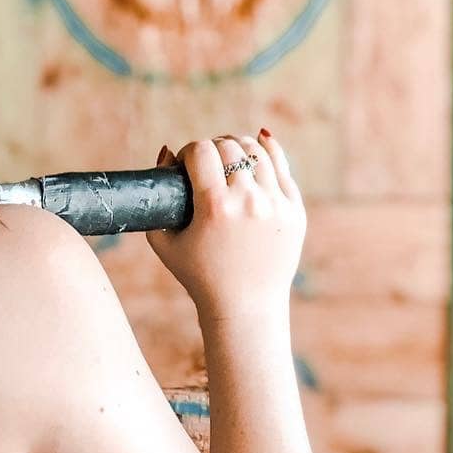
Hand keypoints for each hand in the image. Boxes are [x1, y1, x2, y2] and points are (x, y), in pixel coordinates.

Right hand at [146, 130, 305, 321]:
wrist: (245, 306)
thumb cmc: (198, 276)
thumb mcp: (164, 241)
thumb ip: (157, 197)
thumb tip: (166, 152)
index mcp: (215, 207)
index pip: (201, 150)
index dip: (188, 151)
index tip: (185, 163)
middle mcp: (249, 201)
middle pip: (229, 145)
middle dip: (212, 147)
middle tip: (205, 162)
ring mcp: (277, 205)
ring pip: (257, 150)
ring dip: (238, 147)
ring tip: (228, 157)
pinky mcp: (296, 210)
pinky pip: (283, 167)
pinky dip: (267, 153)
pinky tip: (256, 148)